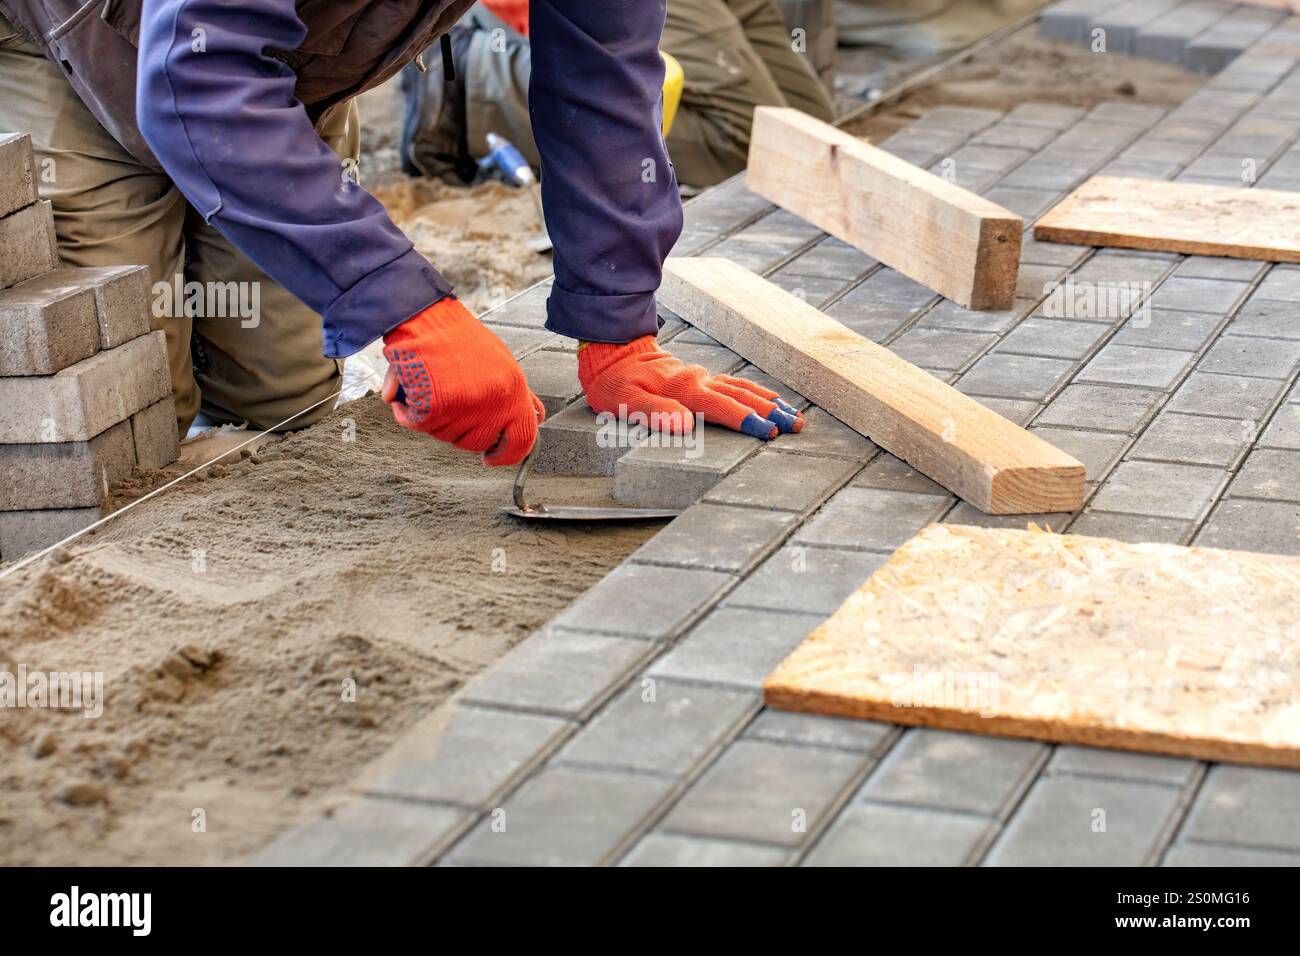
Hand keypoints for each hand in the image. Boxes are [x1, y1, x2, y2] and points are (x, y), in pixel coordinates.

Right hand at [382, 297, 543, 465]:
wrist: (423, 313)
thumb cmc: (458, 335)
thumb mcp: (502, 362)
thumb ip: (517, 395)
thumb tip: (535, 419)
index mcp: (513, 389)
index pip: (523, 439)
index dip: (508, 455)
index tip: (493, 459)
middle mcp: (492, 402)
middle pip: (477, 442)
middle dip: (460, 431)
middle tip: (447, 402)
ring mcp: (464, 407)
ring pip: (445, 436)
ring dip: (432, 418)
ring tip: (429, 383)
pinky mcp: (434, 407)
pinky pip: (417, 424)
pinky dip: (406, 411)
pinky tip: (408, 388)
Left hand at [578, 335, 802, 438]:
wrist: (612, 352)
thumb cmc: (615, 382)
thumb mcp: (625, 401)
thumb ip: (654, 412)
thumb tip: (684, 425)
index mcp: (685, 390)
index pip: (723, 407)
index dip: (747, 420)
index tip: (770, 431)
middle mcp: (699, 381)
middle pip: (741, 397)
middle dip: (770, 412)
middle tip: (796, 426)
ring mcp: (701, 378)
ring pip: (742, 389)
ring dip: (768, 402)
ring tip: (793, 415)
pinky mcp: (699, 378)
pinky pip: (734, 384)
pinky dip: (755, 391)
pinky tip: (767, 398)